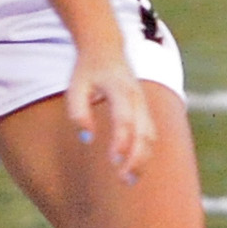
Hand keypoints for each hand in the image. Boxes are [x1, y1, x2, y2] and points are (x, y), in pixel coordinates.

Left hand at [65, 51, 155, 182]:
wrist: (106, 47)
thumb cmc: (87, 70)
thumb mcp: (75, 86)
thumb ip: (78, 111)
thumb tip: (86, 139)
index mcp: (120, 89)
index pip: (125, 119)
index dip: (122, 142)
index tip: (114, 162)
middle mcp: (136, 98)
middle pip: (144, 132)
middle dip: (137, 157)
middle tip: (124, 179)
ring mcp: (143, 104)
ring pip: (150, 135)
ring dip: (143, 158)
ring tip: (129, 179)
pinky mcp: (144, 110)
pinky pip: (149, 134)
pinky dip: (145, 152)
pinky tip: (133, 168)